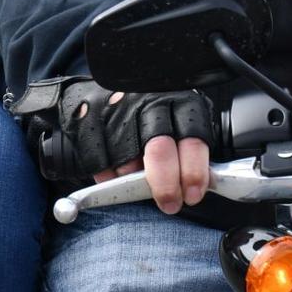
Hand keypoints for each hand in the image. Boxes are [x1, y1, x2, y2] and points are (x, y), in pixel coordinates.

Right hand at [56, 80, 212, 206]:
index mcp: (179, 101)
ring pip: (126, 161)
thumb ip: (189, 147)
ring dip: (132, 182)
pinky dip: (107, 178)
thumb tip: (202, 182)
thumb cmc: (151, 113)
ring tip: (135, 182)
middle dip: (166, 185)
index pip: (193, 137)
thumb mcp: (179, 120)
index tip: (193, 194)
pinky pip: (99, 162)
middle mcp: (149, 103)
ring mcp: (117, 110)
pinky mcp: (89, 120)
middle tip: (169, 203)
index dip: (194, 171)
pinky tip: (114, 177)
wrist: (108, 88)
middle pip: (160, 150)